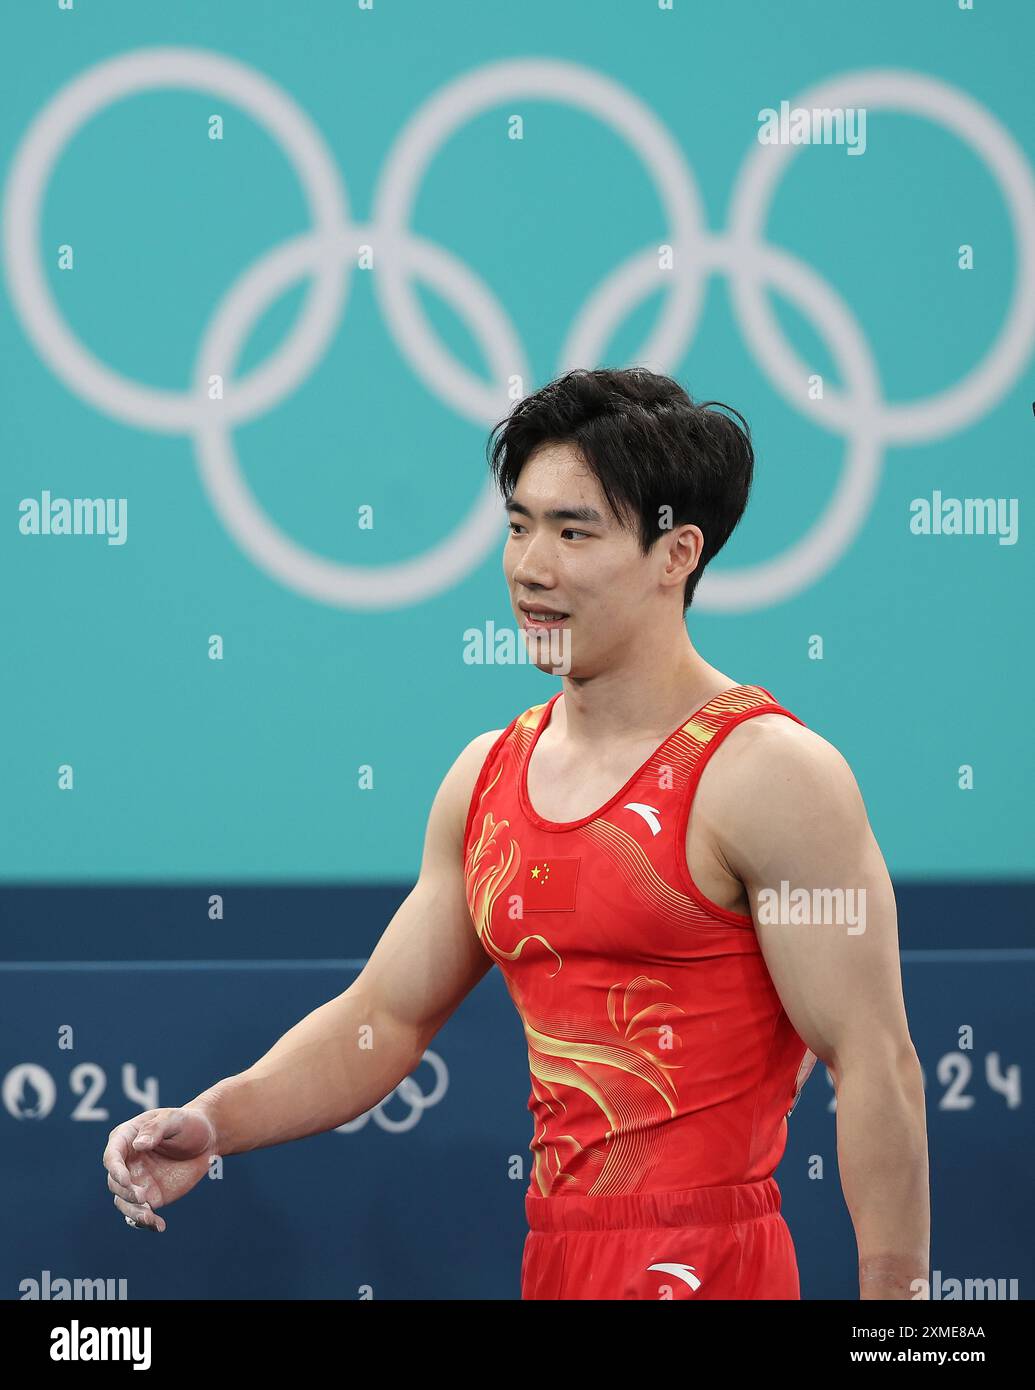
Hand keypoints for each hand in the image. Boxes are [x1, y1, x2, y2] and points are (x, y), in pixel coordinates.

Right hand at [103, 1106, 218, 1233]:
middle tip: (143, 1197)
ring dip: (133, 1212)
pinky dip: (146, 1223)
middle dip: (125, 1193)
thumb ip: (156, 1129)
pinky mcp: (150, 1196)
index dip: (115, 1170)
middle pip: (114, 1183)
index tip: (126, 1181)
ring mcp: (137, 1181)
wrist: (208, 1139)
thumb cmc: (188, 1123)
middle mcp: (127, 1163)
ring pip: (124, 1202)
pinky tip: (159, 1226)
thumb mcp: (174, 1119)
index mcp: (126, 1138)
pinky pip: (141, 1214)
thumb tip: (138, 1145)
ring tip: (149, 1218)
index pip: (112, 1156)